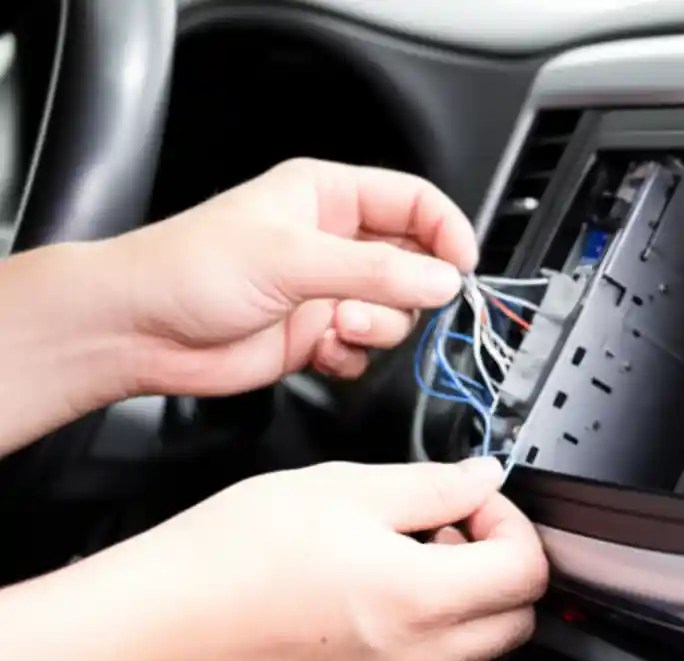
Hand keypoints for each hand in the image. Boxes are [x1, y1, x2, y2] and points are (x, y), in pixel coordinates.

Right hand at [0, 457, 546, 660]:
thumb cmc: (233, 554)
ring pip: (483, 660)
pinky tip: (389, 607)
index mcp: (418, 598)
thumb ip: (433, 484)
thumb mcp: (344, 488)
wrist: (159, 620)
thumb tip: (484, 478)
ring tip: (417, 569)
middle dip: (500, 565)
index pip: (527, 569)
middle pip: (517, 619)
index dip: (511, 523)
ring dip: (474, 611)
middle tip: (449, 529)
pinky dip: (437, 648)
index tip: (477, 502)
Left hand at [106, 158, 476, 395]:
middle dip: (411, 289)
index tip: (463, 266)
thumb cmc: (191, 270)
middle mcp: (335, 241)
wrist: (139, 331)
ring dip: (378, 327)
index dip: (447, 231)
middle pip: (415, 261)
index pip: (416, 202)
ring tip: (336, 327)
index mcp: (329, 197)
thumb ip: (376, 270)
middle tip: (392, 302)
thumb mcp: (293, 257)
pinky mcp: (317, 335)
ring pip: (396, 311)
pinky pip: (367, 350)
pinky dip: (355, 357)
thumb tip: (443, 279)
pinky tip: (322, 351)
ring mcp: (328, 290)